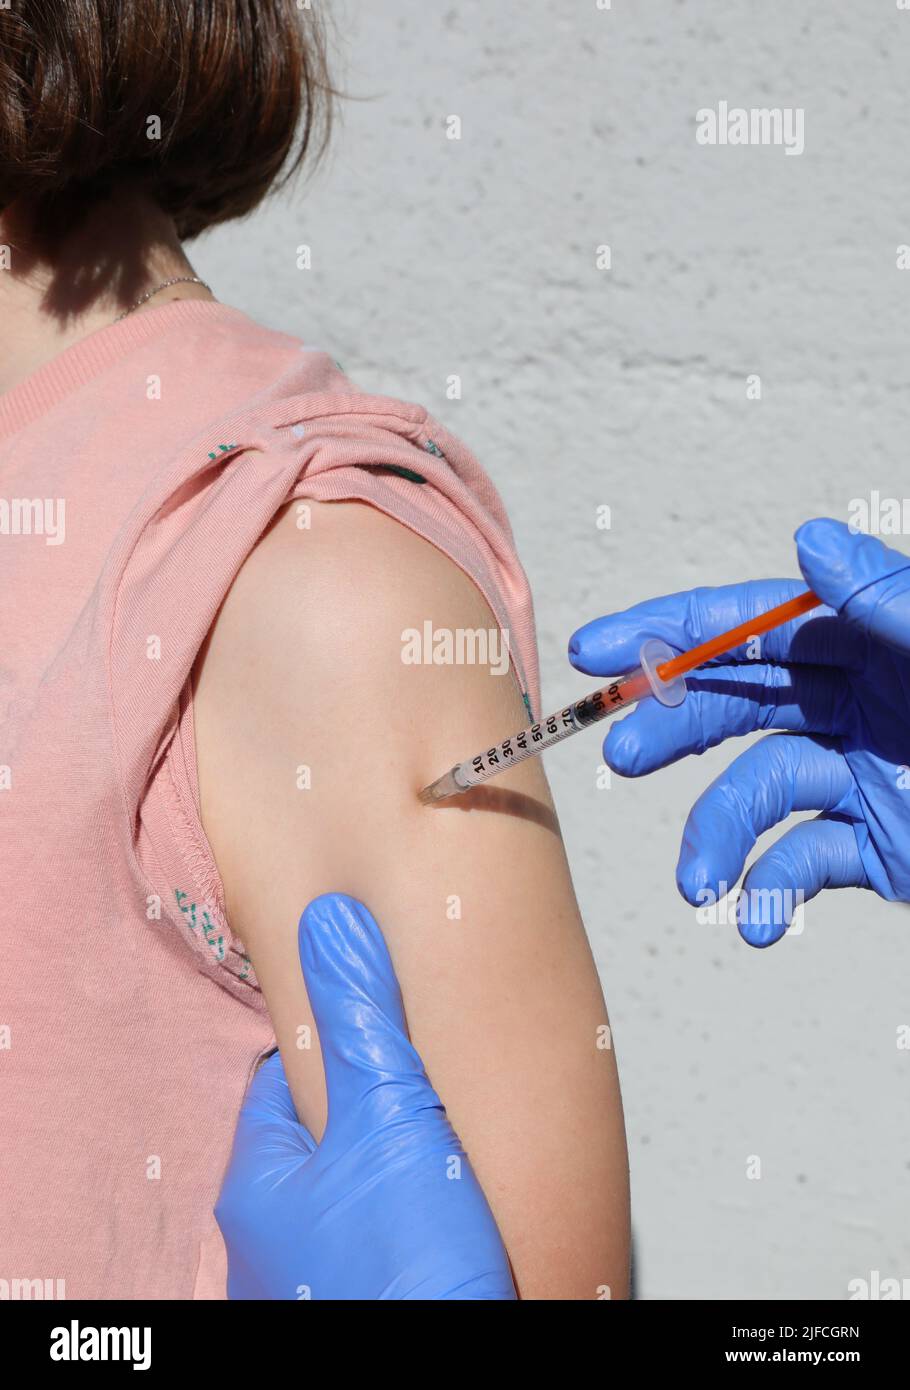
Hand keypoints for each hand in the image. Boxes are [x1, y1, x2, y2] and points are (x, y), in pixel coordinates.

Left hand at [215, 892, 515, 1298]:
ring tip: (444, 1161)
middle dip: (370, 1117)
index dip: (344, 1051)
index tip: (387, 1035)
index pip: (287, 1079)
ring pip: (345, 1201)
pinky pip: (370, 1247)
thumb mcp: (392, 1120)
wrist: (461, 1348)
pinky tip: (444, 1226)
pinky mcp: (347, 1306)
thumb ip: (363, 1021)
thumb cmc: (411, 1276)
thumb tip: (332, 923)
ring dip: (389, 1177)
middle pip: (317, 1144)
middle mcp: (267, 1243)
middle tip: (427, 1099)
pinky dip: (403, 1228)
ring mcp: (303, 1286)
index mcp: (260, 1183)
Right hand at [568, 518, 909, 946]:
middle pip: (735, 704)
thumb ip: (893, 601)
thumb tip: (810, 544)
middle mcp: (855, 703)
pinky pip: (803, 864)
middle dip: (674, 729)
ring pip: (758, 794)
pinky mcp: (875, 847)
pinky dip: (773, 894)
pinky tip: (763, 924)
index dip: (671, 631)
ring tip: (698, 884)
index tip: (598, 650)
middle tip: (622, 755)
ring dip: (717, 838)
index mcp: (869, 643)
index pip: (752, 625)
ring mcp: (861, 776)